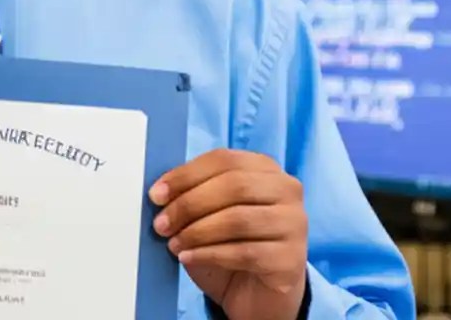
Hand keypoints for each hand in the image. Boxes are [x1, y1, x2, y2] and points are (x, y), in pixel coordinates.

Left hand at [150, 149, 306, 319]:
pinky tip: (189, 258)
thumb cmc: (229, 242)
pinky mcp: (291, 259)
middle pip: (233, 186)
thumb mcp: (209, 211)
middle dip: (189, 205)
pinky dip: (209, 254)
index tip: (156, 195)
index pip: (223, 160)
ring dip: (196, 232)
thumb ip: (191, 193)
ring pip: (238, 220)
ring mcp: (294, 224)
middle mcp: (287, 190)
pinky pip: (245, 253)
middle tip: (161, 225)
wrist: (256, 289)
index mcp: (265, 168)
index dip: (185, 175)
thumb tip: (159, 193)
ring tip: (173, 244)